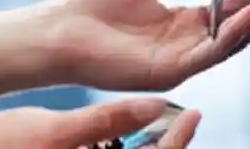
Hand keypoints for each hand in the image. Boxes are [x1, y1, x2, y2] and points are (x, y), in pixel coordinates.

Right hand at [0, 97, 200, 148]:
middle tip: (183, 117)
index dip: (179, 140)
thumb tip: (153, 106)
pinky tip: (129, 132)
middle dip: (169, 144)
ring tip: (161, 120)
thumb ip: (106, 119)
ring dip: (152, 145)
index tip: (193, 115)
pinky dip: (128, 147)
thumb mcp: (56, 128)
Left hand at [52, 0, 249, 90]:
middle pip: (240, 26)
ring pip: (233, 40)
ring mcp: (180, 60)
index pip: (229, 9)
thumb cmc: (90, 5)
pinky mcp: (169, 71)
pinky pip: (211, 50)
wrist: (58, 28)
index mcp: (180, 21)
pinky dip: (236, 32)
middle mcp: (186, 44)